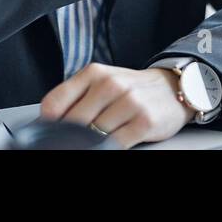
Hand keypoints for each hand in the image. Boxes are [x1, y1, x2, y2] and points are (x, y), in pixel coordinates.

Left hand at [38, 64, 194, 148]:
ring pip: (94, 135)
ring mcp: (129, 102)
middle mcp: (111, 85)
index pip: (54, 104)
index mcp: (93, 73)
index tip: (52, 132)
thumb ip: (76, 97)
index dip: (49, 124)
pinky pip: (116, 144)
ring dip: (91, 143)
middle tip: (75, 139)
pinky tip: (111, 143)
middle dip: (71, 136)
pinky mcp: (144, 121)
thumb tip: (49, 123)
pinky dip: (110, 148)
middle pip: (73, 123)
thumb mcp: (102, 82)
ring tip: (99, 137)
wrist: (173, 88)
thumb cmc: (132, 89)